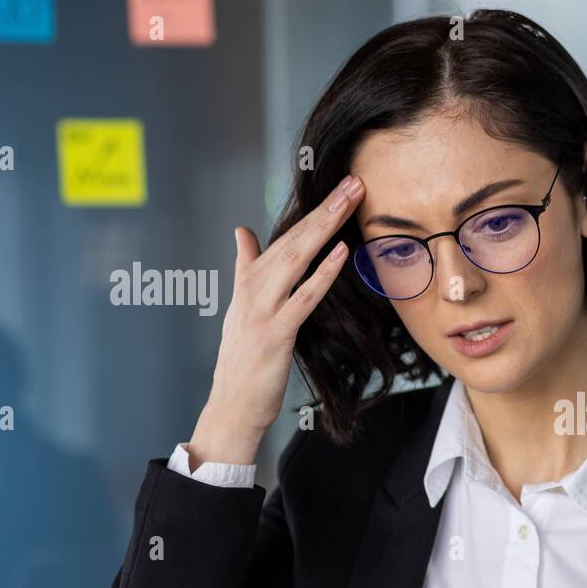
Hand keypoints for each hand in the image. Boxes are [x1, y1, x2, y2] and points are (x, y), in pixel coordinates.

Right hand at [187, 174, 365, 468]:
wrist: (232, 406)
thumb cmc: (245, 361)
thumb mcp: (243, 308)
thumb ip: (246, 267)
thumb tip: (243, 232)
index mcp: (250, 281)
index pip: (285, 238)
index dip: (311, 212)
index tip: (338, 189)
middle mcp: (254, 289)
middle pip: (294, 239)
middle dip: (324, 208)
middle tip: (353, 182)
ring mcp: (262, 310)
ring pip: (297, 258)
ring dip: (325, 227)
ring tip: (350, 201)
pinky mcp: (275, 333)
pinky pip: (303, 298)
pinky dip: (322, 274)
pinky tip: (340, 252)